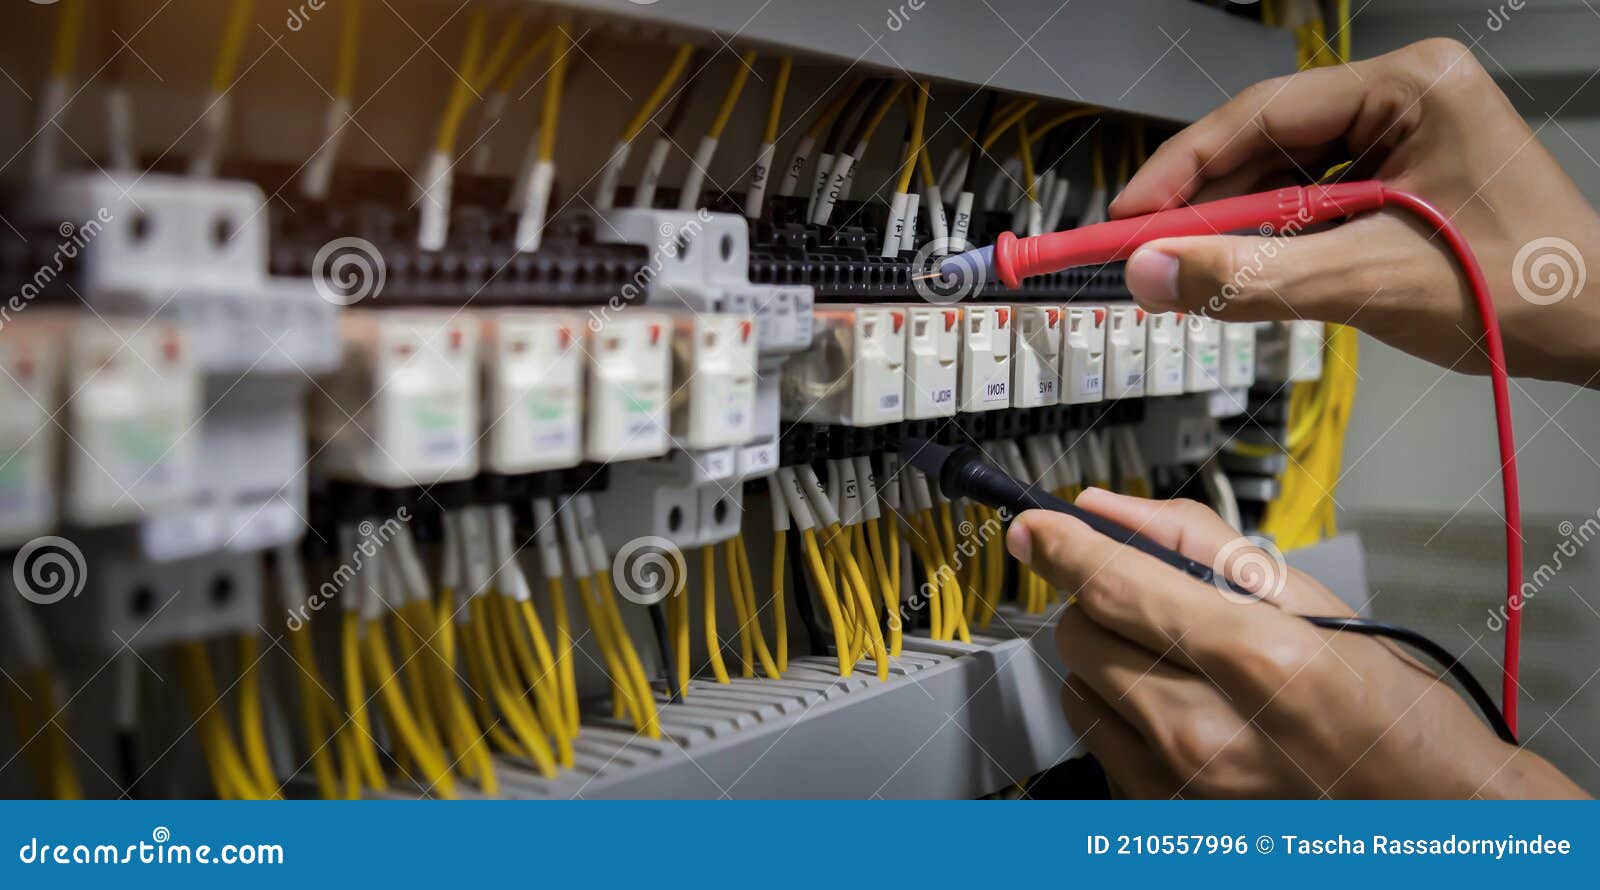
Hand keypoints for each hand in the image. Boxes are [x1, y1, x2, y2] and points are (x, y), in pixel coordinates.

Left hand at [1006, 488, 1587, 798]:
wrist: (1426, 812)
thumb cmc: (1385, 708)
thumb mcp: (1312, 599)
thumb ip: (1194, 541)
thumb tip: (1105, 511)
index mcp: (1258, 661)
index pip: (1116, 587)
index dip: (1061, 545)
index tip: (1031, 524)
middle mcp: (1208, 731)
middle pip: (1081, 633)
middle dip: (1103, 602)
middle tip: (1156, 602)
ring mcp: (1181, 785)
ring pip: (1077, 685)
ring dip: (1108, 659)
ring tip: (1179, 662)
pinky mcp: (1163, 814)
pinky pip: (1094, 738)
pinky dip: (1118, 710)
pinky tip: (1175, 707)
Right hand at [1113, 38, 1599, 387]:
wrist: (1597, 328)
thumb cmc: (1522, 291)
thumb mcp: (1367, 282)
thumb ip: (1249, 278)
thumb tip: (1153, 272)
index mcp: (1410, 86)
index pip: (1261, 115)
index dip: (1180, 171)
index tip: (1124, 217)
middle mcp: (1404, 97)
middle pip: (1264, 144)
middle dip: (1201, 206)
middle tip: (1139, 254)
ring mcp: (1402, 136)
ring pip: (1280, 176)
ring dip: (1233, 228)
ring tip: (1183, 272)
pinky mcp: (1396, 178)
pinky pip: (1308, 202)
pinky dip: (1270, 241)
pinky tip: (1240, 271)